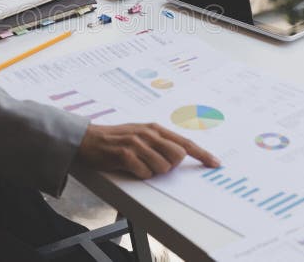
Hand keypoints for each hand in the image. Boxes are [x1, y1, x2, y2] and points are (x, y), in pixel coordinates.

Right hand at [76, 123, 219, 178]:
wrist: (87, 139)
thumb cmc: (115, 140)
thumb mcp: (140, 135)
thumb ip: (160, 142)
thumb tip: (180, 155)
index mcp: (155, 129)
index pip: (185, 142)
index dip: (202, 154)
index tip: (216, 163)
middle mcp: (148, 133)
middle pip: (177, 157)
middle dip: (170, 166)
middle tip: (152, 163)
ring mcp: (137, 143)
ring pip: (162, 167)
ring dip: (151, 171)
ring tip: (137, 164)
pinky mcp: (125, 154)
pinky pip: (144, 173)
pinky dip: (139, 174)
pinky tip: (129, 167)